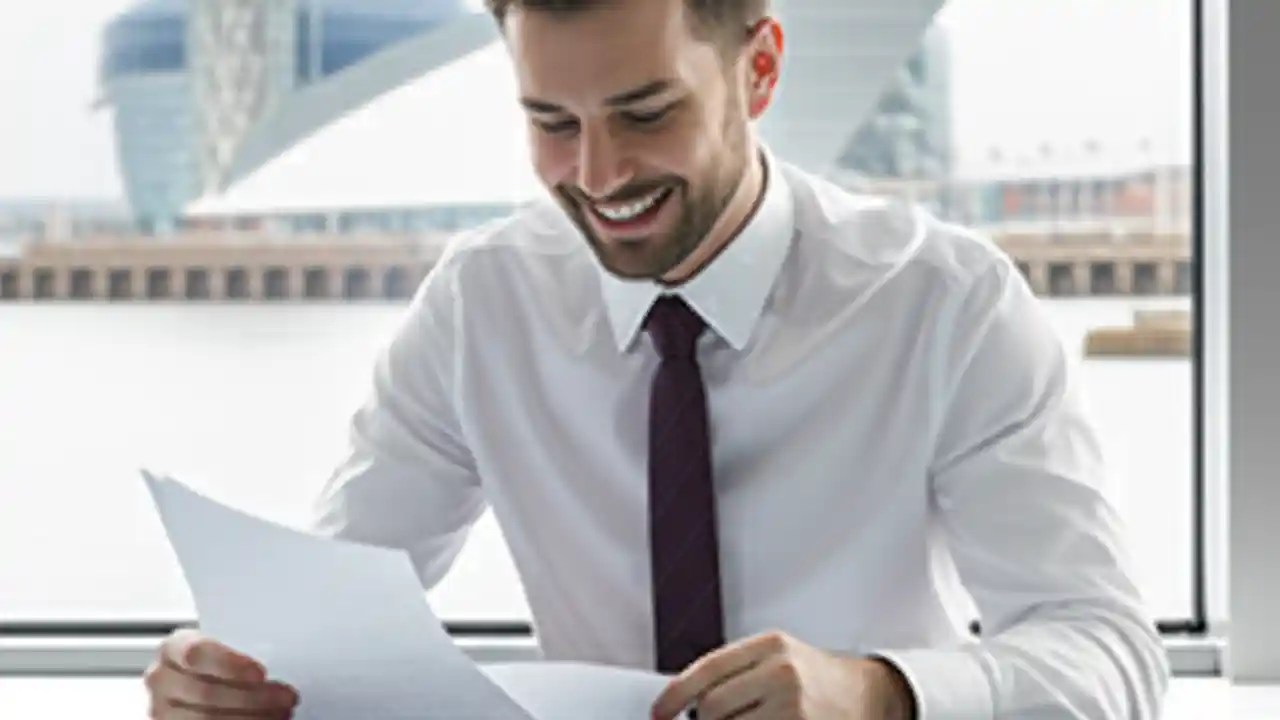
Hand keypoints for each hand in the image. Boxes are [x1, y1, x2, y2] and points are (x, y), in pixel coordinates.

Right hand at [144, 628, 299, 718]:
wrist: (209, 679)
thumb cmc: (226, 660)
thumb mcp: (233, 644)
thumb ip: (247, 644)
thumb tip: (288, 649)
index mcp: (174, 648)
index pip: (196, 653)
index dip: (229, 664)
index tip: (261, 673)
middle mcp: (161, 680)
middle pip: (206, 693)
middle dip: (253, 698)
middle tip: (287, 697)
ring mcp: (163, 711)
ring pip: (207, 719)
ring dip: (252, 718)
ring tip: (282, 713)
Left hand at [650, 631, 915, 719]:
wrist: (868, 695)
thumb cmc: (813, 677)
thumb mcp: (776, 657)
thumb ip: (734, 672)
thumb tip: (684, 703)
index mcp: (771, 646)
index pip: (706, 670)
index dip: (674, 696)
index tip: (659, 712)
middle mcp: (783, 674)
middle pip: (712, 708)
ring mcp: (795, 710)